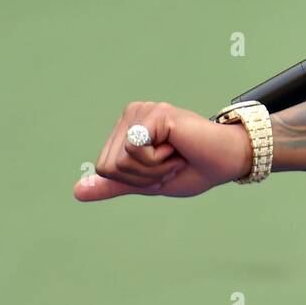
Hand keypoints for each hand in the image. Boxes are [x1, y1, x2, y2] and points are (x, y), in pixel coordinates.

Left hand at [74, 101, 252, 201]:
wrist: (229, 161)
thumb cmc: (195, 169)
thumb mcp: (148, 183)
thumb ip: (115, 184)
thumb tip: (76, 192)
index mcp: (127, 129)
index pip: (104, 168)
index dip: (134, 180)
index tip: (162, 169)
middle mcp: (131, 114)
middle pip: (108, 166)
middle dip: (141, 176)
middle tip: (171, 163)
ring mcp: (142, 111)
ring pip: (120, 161)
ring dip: (152, 169)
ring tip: (176, 155)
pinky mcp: (154, 114)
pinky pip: (134, 151)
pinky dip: (157, 161)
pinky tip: (178, 148)